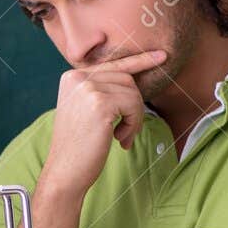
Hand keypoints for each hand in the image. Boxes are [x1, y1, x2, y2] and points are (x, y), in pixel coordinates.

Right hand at [42, 49, 166, 198]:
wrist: (65, 171)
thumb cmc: (79, 145)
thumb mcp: (84, 110)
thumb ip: (102, 91)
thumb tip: (134, 81)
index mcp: (72, 77)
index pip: (112, 65)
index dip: (139, 60)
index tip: (162, 56)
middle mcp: (78, 77)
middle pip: (126, 79)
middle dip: (134, 105)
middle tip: (126, 130)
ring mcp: (87, 89)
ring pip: (133, 92)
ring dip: (135, 117)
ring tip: (122, 136)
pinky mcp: (100, 104)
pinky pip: (134, 105)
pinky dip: (134, 124)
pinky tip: (120, 139)